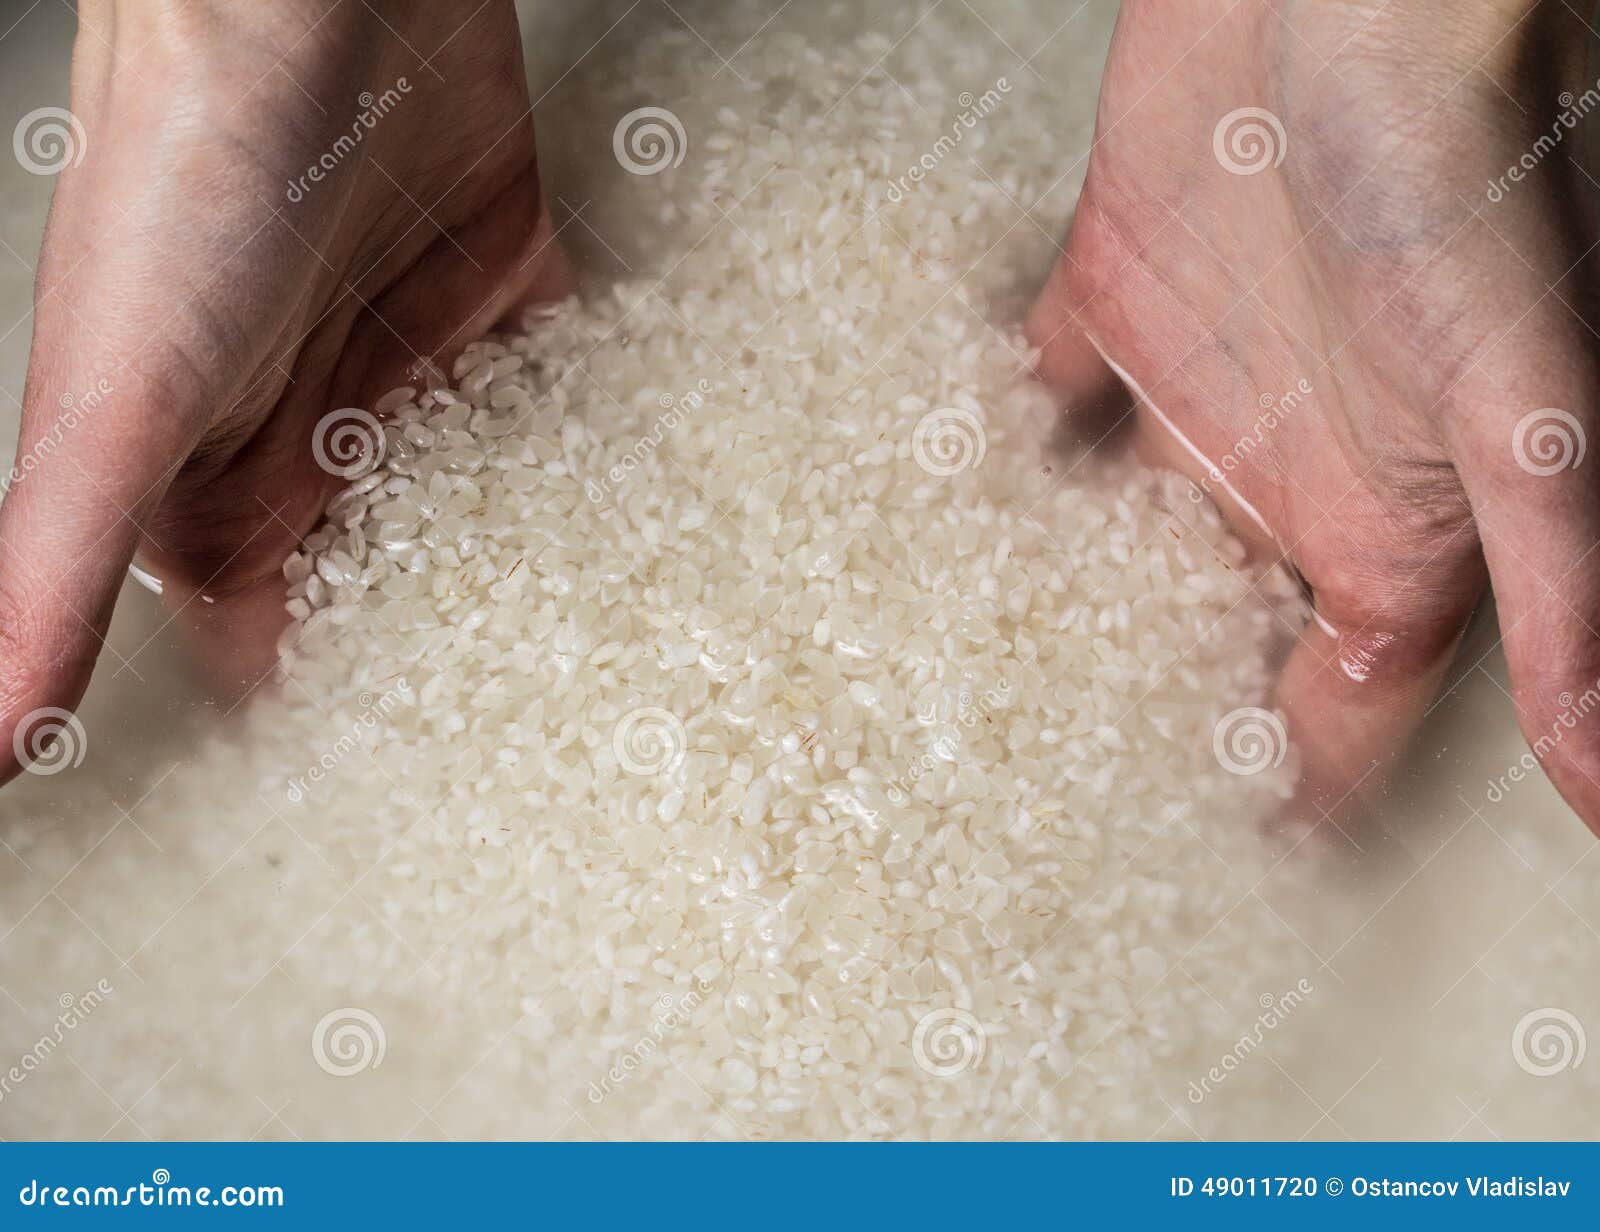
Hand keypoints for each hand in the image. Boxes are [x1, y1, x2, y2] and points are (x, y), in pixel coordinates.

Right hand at [0, 0, 566, 780]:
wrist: (311, 1)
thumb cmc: (185, 183)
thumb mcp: (117, 408)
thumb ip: (51, 579)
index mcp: (224, 492)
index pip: (281, 649)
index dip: (336, 731)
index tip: (418, 826)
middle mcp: (322, 444)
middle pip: (406, 590)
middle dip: (472, 666)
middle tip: (562, 766)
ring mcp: (421, 374)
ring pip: (498, 508)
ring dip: (554, 573)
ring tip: (635, 677)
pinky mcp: (507, 305)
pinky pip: (565, 404)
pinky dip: (604, 452)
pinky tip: (659, 524)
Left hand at [1027, 0, 1599, 833]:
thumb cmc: (1457, 173)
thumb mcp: (1526, 412)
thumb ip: (1564, 595)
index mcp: (1381, 528)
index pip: (1330, 708)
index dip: (1280, 796)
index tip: (1207, 883)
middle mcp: (1282, 474)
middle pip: (1206, 637)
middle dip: (1142, 722)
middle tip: (1043, 815)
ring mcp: (1191, 390)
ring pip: (1108, 536)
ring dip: (1045, 603)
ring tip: (958, 691)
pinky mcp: (1109, 300)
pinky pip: (1034, 399)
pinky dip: (988, 446)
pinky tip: (928, 506)